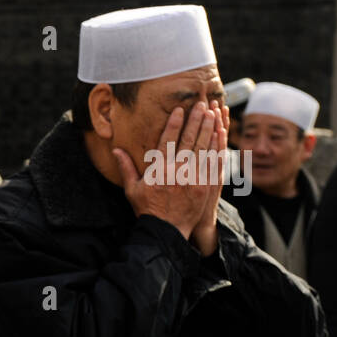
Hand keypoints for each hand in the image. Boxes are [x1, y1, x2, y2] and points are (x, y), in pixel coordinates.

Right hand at [114, 99, 225, 245]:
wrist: (166, 232)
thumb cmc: (147, 210)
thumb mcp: (131, 189)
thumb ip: (126, 167)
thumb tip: (115, 150)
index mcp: (159, 169)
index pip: (168, 140)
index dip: (175, 123)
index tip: (180, 109)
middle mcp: (177, 171)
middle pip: (189, 139)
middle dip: (196, 120)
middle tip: (201, 104)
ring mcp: (193, 178)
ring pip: (203, 147)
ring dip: (209, 128)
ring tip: (213, 113)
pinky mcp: (205, 185)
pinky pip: (213, 162)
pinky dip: (217, 146)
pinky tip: (220, 134)